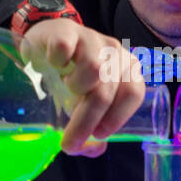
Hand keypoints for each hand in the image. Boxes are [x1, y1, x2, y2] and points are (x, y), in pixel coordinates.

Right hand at [18, 19, 145, 156]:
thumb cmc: (72, 76)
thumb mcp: (84, 103)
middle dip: (87, 121)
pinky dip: (57, 61)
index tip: (98, 135)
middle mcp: (114, 52)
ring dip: (77, 87)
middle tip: (70, 142)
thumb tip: (93, 150)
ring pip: (94, 68)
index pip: (134, 93)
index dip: (118, 117)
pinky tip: (52, 66)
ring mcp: (91, 38)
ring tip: (67, 89)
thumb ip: (92, 128)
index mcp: (127, 68)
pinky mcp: (67, 30)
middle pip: (108, 90)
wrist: (47, 43)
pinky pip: (65, 47)